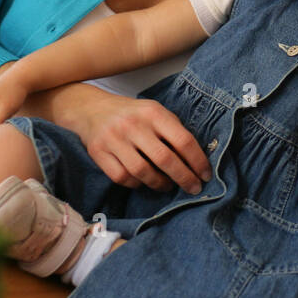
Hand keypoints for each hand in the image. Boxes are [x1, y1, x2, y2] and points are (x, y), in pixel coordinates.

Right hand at [64, 86, 212, 194]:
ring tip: (168, 185)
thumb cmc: (133, 114)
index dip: (198, 161)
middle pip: (165, 159)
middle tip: (194, 188)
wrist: (92, 109)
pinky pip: (123, 177)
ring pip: (143, 172)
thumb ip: (174, 131)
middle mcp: (133, 125)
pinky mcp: (98, 152)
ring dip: (160, 184)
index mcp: (153, 112)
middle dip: (184, 178)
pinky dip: (137, 184)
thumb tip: (197, 160)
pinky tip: (144, 181)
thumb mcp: (155, 112)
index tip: (205, 175)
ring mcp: (114, 139)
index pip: (183, 140)